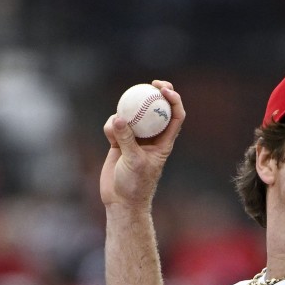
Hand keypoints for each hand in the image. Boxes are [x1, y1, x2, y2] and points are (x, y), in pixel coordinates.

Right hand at [100, 81, 184, 209]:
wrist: (120, 200)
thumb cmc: (135, 185)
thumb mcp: (133, 161)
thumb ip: (126, 139)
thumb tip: (119, 118)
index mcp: (164, 142)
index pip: (175, 116)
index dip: (174, 100)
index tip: (164, 90)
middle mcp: (151, 138)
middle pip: (156, 109)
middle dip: (155, 94)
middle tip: (150, 84)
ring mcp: (135, 139)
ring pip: (133, 115)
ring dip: (125, 113)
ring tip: (118, 123)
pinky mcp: (119, 142)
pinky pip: (115, 125)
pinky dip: (111, 126)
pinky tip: (109, 134)